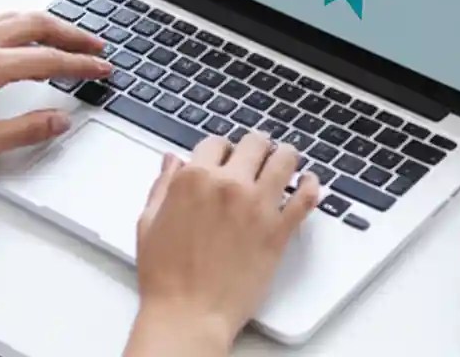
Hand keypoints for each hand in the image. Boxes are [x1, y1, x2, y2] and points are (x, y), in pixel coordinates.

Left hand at [0, 10, 110, 173]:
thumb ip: (27, 130)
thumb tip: (60, 120)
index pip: (48, 61)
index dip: (80, 65)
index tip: (101, 69)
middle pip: (36, 25)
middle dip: (72, 34)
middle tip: (95, 47)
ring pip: (12, 16)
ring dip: (44, 23)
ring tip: (66, 36)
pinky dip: (9, 19)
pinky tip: (14, 28)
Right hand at [124, 133, 319, 356]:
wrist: (189, 315)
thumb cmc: (166, 277)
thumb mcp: (149, 223)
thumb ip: (163, 185)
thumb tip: (172, 161)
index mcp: (193, 179)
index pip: (216, 143)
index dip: (222, 149)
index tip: (226, 157)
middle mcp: (228, 185)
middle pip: (255, 143)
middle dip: (256, 147)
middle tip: (259, 156)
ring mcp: (257, 206)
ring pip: (285, 159)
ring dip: (286, 157)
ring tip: (286, 162)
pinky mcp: (279, 230)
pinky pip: (305, 196)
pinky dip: (310, 184)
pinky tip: (307, 182)